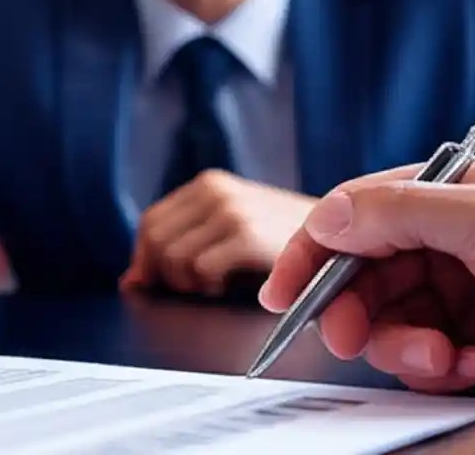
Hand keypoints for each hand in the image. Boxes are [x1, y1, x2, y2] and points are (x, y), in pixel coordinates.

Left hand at [121, 170, 314, 295]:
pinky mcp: (246, 234)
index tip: (155, 286)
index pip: (150, 223)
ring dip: (186, 284)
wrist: (344, 244)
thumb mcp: (231, 236)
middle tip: (194, 290)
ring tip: (214, 287)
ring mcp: (230, 210)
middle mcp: (215, 190)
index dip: (146, 261)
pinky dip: (205, 287)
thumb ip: (183, 247)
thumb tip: (130, 281)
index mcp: (208, 185)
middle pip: (153, 240)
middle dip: (164, 275)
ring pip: (170, 257)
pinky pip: (197, 269)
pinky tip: (226, 288)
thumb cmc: (286, 248)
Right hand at [261, 160, 474, 393]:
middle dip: (353, 313)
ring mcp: (462, 294)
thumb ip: (399, 214)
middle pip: (362, 278)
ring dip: (402, 348)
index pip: (353, 217)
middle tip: (351, 339)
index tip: (280, 294)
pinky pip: (425, 360)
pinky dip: (437, 370)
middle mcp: (445, 243)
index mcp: (443, 196)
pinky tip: (473, 367)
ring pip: (389, 325)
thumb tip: (325, 218)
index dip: (311, 253)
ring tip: (442, 360)